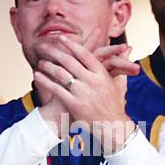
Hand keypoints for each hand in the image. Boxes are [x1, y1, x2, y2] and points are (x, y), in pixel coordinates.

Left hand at [33, 33, 133, 152]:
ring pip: (61, 74)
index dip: (72, 45)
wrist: (112, 126)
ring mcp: (82, 93)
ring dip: (48, 66)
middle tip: (44, 45)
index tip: (61, 38)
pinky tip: (37, 76)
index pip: (85, 55)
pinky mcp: (74, 104)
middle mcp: (92, 81)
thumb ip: (121, 63)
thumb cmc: (115, 103)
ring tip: (40, 61)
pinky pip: (56, 89)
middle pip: (69, 61)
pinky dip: (45, 81)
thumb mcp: (120, 81)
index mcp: (102, 74)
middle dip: (55, 52)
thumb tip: (127, 47)